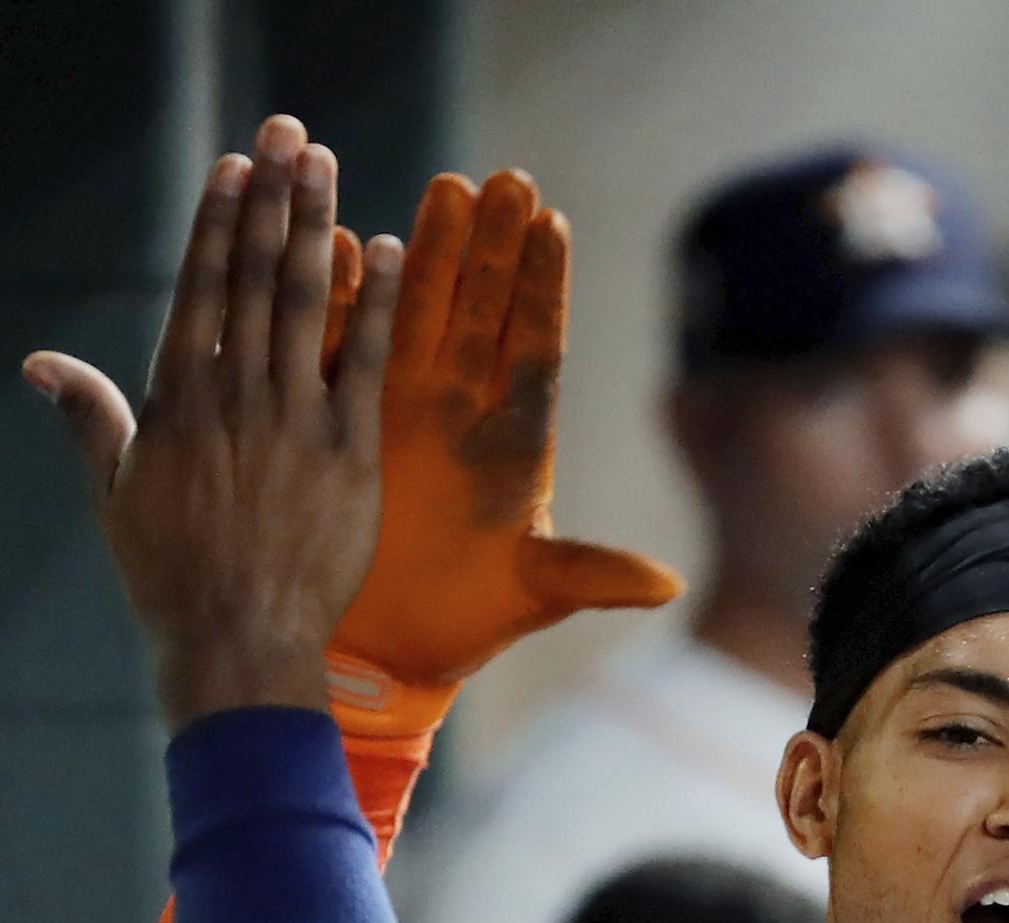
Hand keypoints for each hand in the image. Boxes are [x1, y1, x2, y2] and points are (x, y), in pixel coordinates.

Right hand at [26, 115, 403, 725]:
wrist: (238, 644)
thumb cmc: (170, 578)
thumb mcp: (115, 494)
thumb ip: (90, 417)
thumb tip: (39, 364)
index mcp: (179, 402)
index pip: (201, 289)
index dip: (219, 222)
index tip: (235, 168)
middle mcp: (237, 397)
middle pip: (255, 277)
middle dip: (272, 199)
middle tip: (288, 134)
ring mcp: (296, 421)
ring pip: (307, 303)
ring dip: (317, 227)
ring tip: (326, 166)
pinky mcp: (350, 453)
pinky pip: (366, 362)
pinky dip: (375, 304)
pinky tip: (385, 249)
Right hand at [325, 169, 683, 736]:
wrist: (379, 654)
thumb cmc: (461, 625)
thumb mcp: (529, 597)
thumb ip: (588, 575)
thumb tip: (665, 583)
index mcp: (511, 442)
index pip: (533, 349)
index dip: (541, 289)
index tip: (552, 224)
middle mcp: (459, 412)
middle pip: (480, 312)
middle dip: (493, 247)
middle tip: (504, 181)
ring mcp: (399, 408)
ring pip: (417, 312)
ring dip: (429, 251)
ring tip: (446, 188)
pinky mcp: (342, 420)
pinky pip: (342, 346)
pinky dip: (344, 300)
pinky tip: (347, 246)